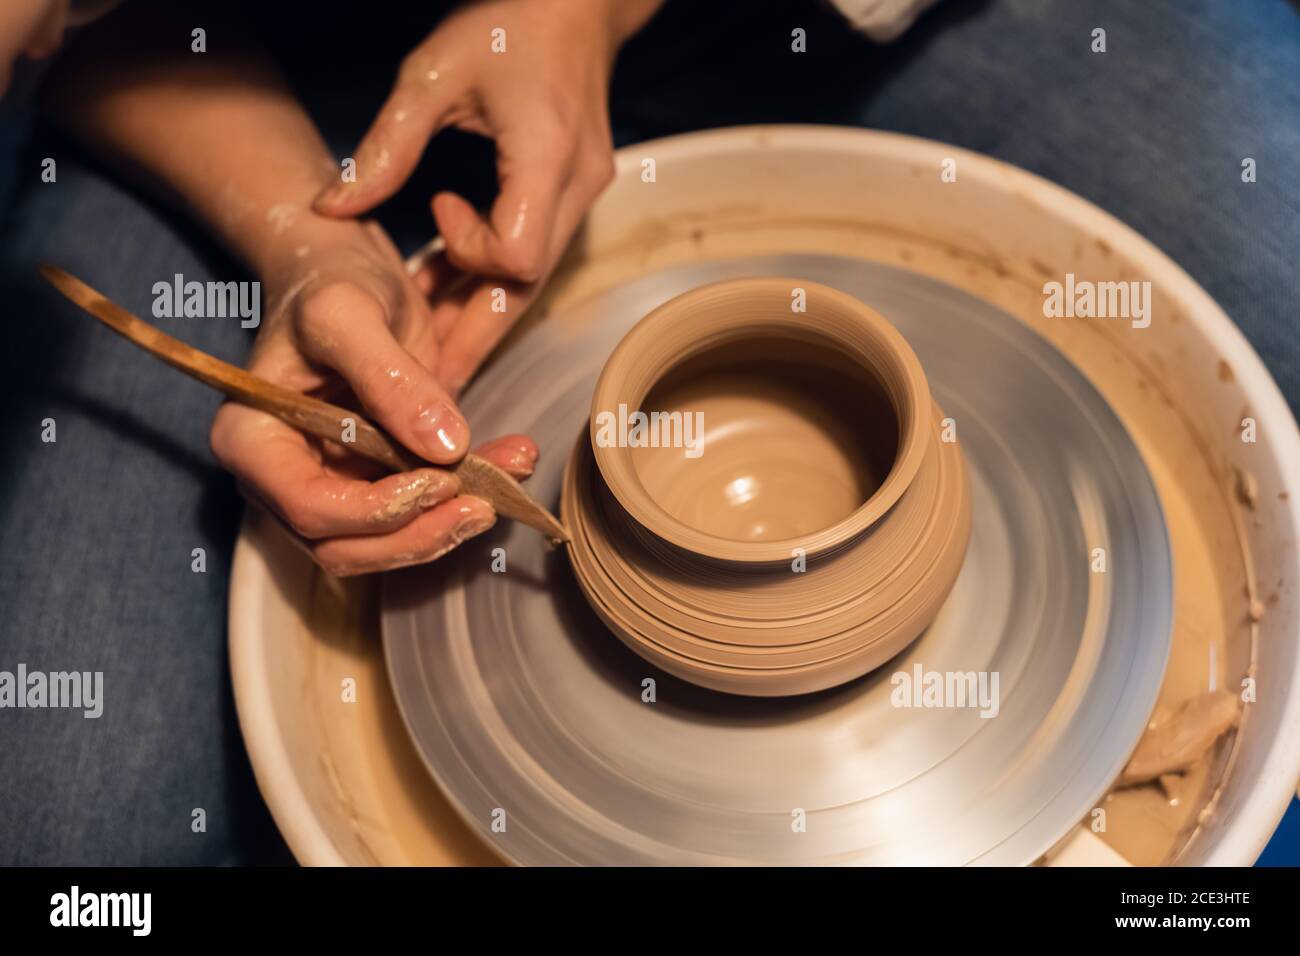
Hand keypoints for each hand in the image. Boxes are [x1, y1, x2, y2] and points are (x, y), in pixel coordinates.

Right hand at [210, 220, 537, 576]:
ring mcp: (330, 485)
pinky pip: (419, 511)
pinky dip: (468, 496)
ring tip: (510, 479)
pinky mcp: (375, 480)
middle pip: (345, 546)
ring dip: (450, 524)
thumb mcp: (351, 314)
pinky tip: (512, 461)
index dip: (376, 511)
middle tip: (483, 504)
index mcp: (253, 440)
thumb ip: (392, 379)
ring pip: (386, 542)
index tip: (440, 479)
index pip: (309, 508)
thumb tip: (446, 447)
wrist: (350, 273)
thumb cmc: (331, 283)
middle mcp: (283, 477)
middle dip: (419, 533)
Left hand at [312, 0, 655, 392]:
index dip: (471, 257)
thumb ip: (384, 149)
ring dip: (477, 305)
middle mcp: (577, 189)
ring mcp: (583, 197)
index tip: (437, 214)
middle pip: (528, 290)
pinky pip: (533, 252)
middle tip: (426, 385)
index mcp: (547, 159)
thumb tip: (331, 210)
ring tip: (424, 335)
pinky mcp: (575, 196)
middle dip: (474, 335)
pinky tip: (448, 277)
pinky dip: (490, 271)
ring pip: (531, 280)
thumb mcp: (432, 75)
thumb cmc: (506, 21)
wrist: (575, 0)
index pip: (519, 257)